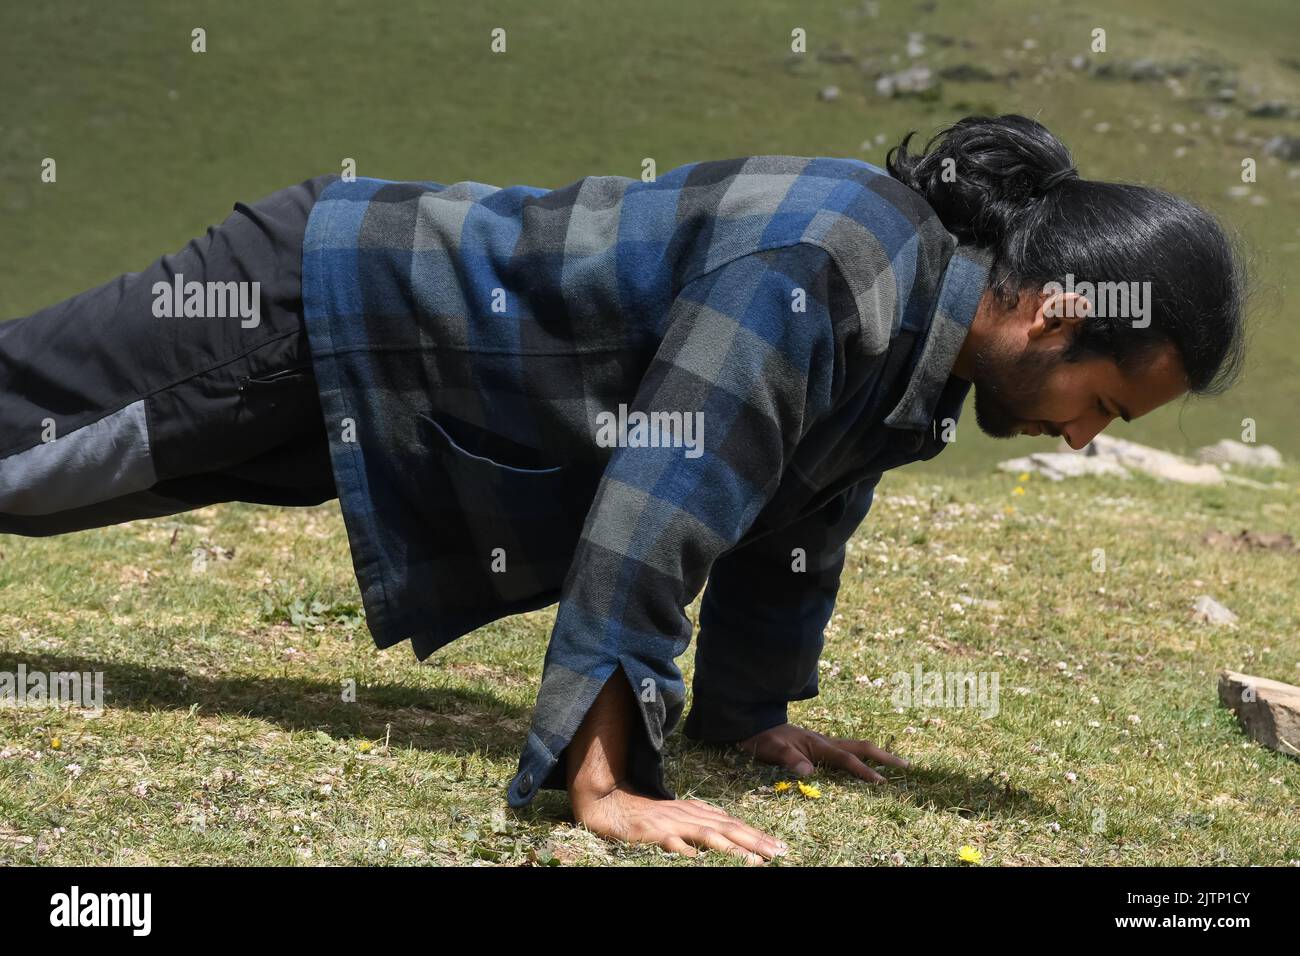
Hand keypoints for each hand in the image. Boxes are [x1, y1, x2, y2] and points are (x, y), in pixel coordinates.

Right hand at [571, 782, 787, 863]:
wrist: (611, 802)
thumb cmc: (647, 813)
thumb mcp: (679, 813)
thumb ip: (702, 820)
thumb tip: (727, 826)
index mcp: (696, 811)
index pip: (733, 823)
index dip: (756, 835)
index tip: (779, 846)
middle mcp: (688, 814)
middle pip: (727, 828)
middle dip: (755, 842)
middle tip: (778, 853)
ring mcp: (671, 823)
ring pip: (707, 835)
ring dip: (732, 849)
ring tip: (753, 862)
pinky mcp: (653, 832)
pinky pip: (672, 843)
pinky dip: (686, 851)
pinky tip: (698, 861)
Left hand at [737, 722, 908, 782]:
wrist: (754, 723)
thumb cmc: (762, 738)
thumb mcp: (771, 749)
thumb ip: (788, 759)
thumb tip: (808, 771)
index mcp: (817, 744)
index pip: (847, 759)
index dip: (864, 771)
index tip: (882, 782)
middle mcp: (825, 741)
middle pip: (861, 747)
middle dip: (884, 756)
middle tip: (907, 766)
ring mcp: (823, 741)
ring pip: (856, 746)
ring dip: (876, 754)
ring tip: (895, 763)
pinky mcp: (818, 744)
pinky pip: (846, 749)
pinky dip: (862, 755)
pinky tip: (866, 761)